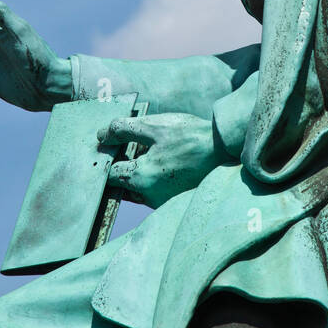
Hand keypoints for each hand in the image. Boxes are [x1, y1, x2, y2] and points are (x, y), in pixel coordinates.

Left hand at [98, 112, 227, 208]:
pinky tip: (163, 160)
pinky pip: (154, 190)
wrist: (227, 151)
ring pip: (138, 188)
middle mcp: (149, 196)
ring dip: (137, 172)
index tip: (108, 145)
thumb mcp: (155, 126)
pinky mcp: (174, 200)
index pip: (109, 173)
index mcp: (141, 178)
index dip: (106, 157)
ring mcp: (163, 201)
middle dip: (120, 167)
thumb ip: (124, 129)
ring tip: (146, 152)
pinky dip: (153, 177)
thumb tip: (101, 136)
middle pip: (122, 184)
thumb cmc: (191, 136)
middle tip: (125, 148)